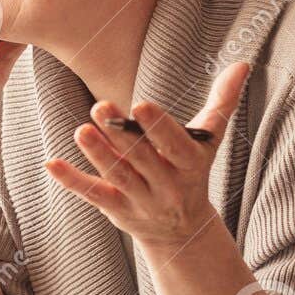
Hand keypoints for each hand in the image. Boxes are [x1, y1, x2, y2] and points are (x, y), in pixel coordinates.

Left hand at [44, 61, 250, 252]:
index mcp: (191, 165)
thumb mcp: (209, 140)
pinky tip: (51, 164)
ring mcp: (141, 200)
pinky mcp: (117, 210)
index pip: (175, 146)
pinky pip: (93, 194)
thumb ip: (222, 101)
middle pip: (142, 160)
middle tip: (100, 106)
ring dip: (98, 154)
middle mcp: (167, 186)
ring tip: (81, 130)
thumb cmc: (192, 171)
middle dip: (121, 135)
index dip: (158, 127)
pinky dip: (72, 180)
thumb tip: (243, 62)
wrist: (182, 232)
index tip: (140, 104)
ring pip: (118, 177)